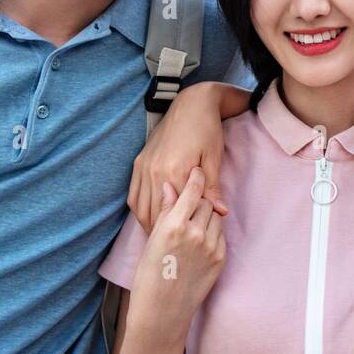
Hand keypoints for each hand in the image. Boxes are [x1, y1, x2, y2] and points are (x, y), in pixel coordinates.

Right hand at [128, 168, 226, 346]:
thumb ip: (165, 211)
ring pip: (215, 217)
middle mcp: (195, 232)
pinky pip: (220, 235)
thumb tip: (170, 187)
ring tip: (193, 226)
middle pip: (206, 202)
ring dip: (206, 217)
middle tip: (190, 205)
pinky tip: (199, 242)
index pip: (192, 190)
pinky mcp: (220, 258)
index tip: (197, 169)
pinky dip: (211, 233)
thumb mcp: (152, 240)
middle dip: (199, 201)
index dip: (196, 177)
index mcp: (174, 225)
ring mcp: (210, 246)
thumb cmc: (149, 275)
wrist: (162, 311)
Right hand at [130, 82, 229, 232]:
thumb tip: (220, 214)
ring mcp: (143, 167)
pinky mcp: (138, 163)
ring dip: (149, 224)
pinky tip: (149, 218)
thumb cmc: (207, 130)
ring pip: (140, 207)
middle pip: (154, 213)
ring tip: (162, 238)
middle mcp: (154, 171)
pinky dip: (140, 210)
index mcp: (175, 171)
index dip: (181, 230)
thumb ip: (212, 188)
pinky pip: (133, 195)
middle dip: (163, 233)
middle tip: (173, 249)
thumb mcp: (214, 159)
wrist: (191, 104)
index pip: (176, 211)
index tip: (188, 243)